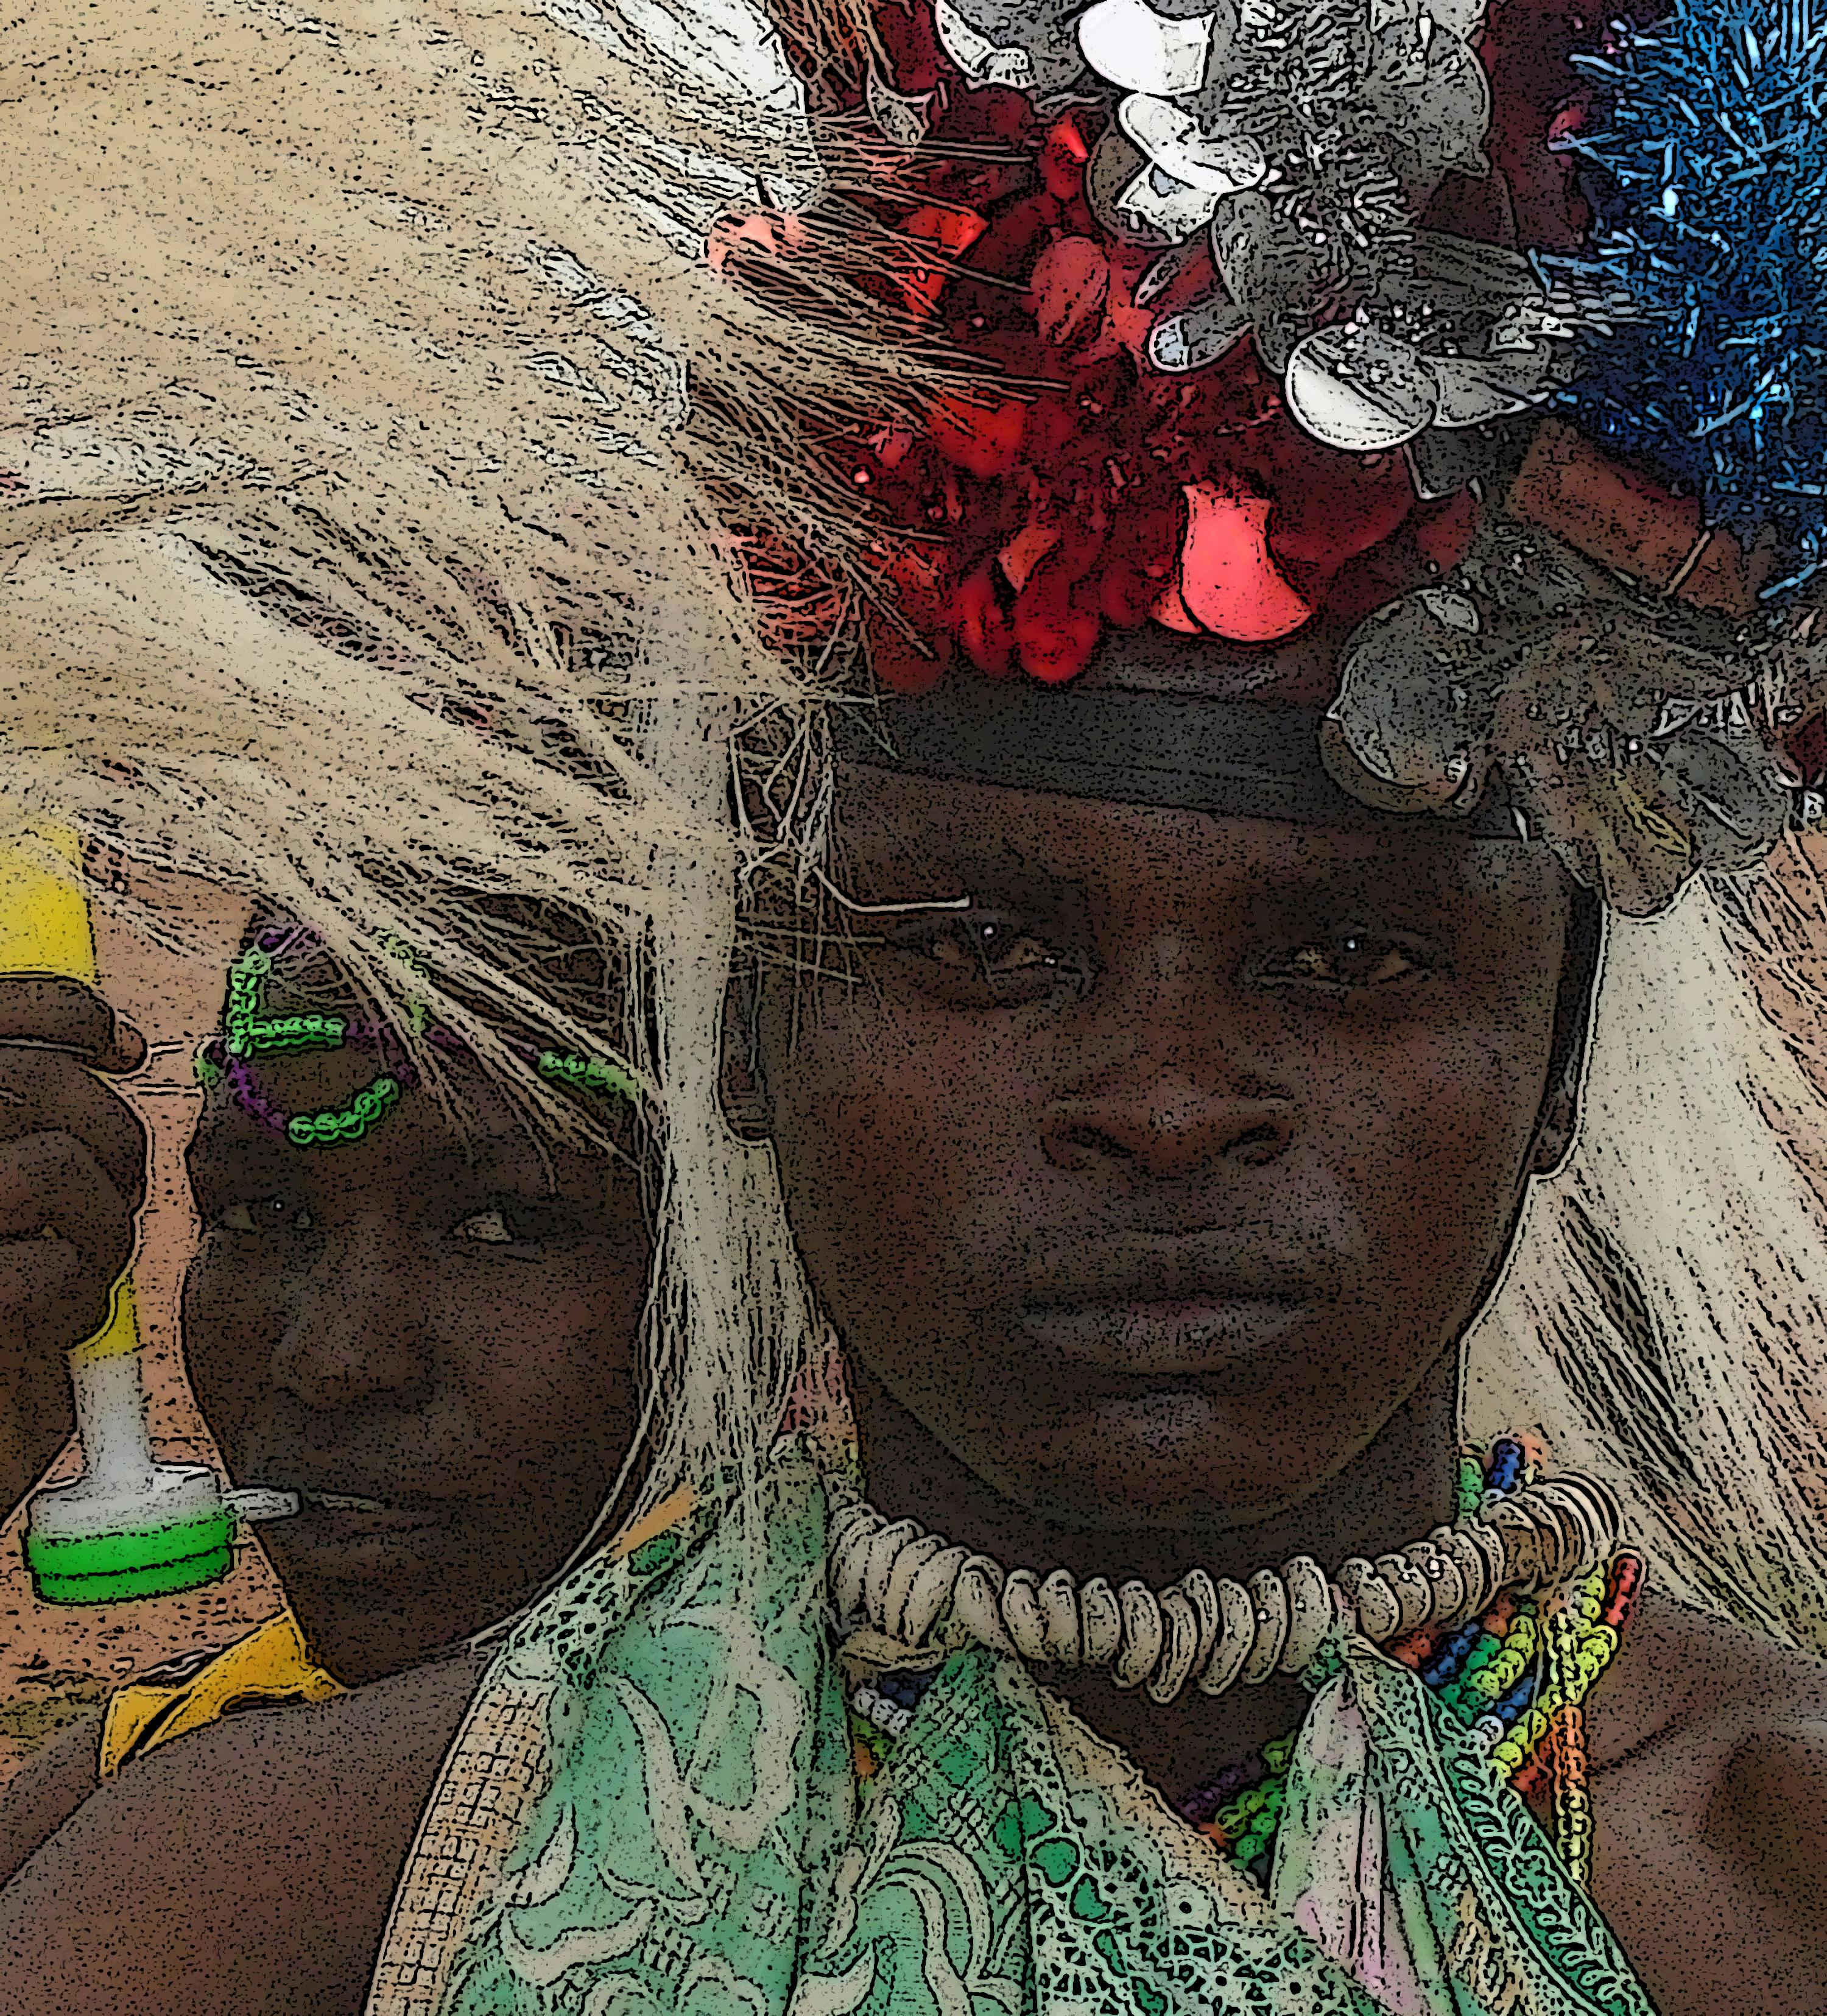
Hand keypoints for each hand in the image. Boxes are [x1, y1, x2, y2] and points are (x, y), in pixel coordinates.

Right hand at [0, 978, 148, 1513]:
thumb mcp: (3, 1203)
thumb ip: (26, 1120)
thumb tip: (120, 1045)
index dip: (69, 1012)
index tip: (122, 1049)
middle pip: (35, 1082)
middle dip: (108, 1137)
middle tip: (109, 1199)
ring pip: (57, 1167)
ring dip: (99, 1224)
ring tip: (74, 1274)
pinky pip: (54, 1268)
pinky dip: (76, 1302)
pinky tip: (46, 1333)